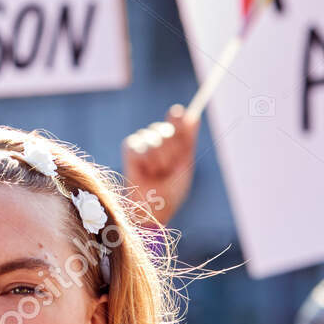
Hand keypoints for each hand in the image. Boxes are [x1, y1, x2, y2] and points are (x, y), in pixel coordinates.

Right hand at [122, 104, 197, 226]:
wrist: (156, 207)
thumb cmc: (172, 189)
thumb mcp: (185, 163)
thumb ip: (188, 139)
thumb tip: (194, 116)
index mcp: (175, 139)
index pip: (176, 117)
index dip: (178, 119)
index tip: (181, 119)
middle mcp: (158, 137)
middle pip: (165, 129)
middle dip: (171, 151)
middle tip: (168, 168)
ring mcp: (142, 142)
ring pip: (152, 139)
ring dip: (158, 160)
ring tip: (156, 173)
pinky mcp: (129, 149)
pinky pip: (137, 146)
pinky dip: (144, 161)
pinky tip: (144, 171)